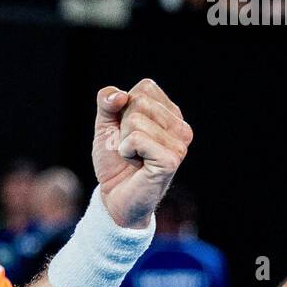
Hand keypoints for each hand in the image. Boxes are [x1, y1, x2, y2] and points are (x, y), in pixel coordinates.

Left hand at [92, 78, 192, 227]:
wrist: (114, 197)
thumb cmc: (114, 161)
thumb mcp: (105, 125)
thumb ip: (107, 101)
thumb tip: (120, 96)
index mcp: (170, 114)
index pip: (145, 88)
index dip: (124, 108)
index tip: (126, 131)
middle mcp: (180, 127)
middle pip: (139, 102)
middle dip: (122, 125)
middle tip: (129, 148)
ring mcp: (180, 144)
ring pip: (135, 119)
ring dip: (123, 140)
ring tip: (134, 157)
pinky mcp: (171, 159)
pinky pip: (136, 138)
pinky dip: (126, 151)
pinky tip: (137, 164)